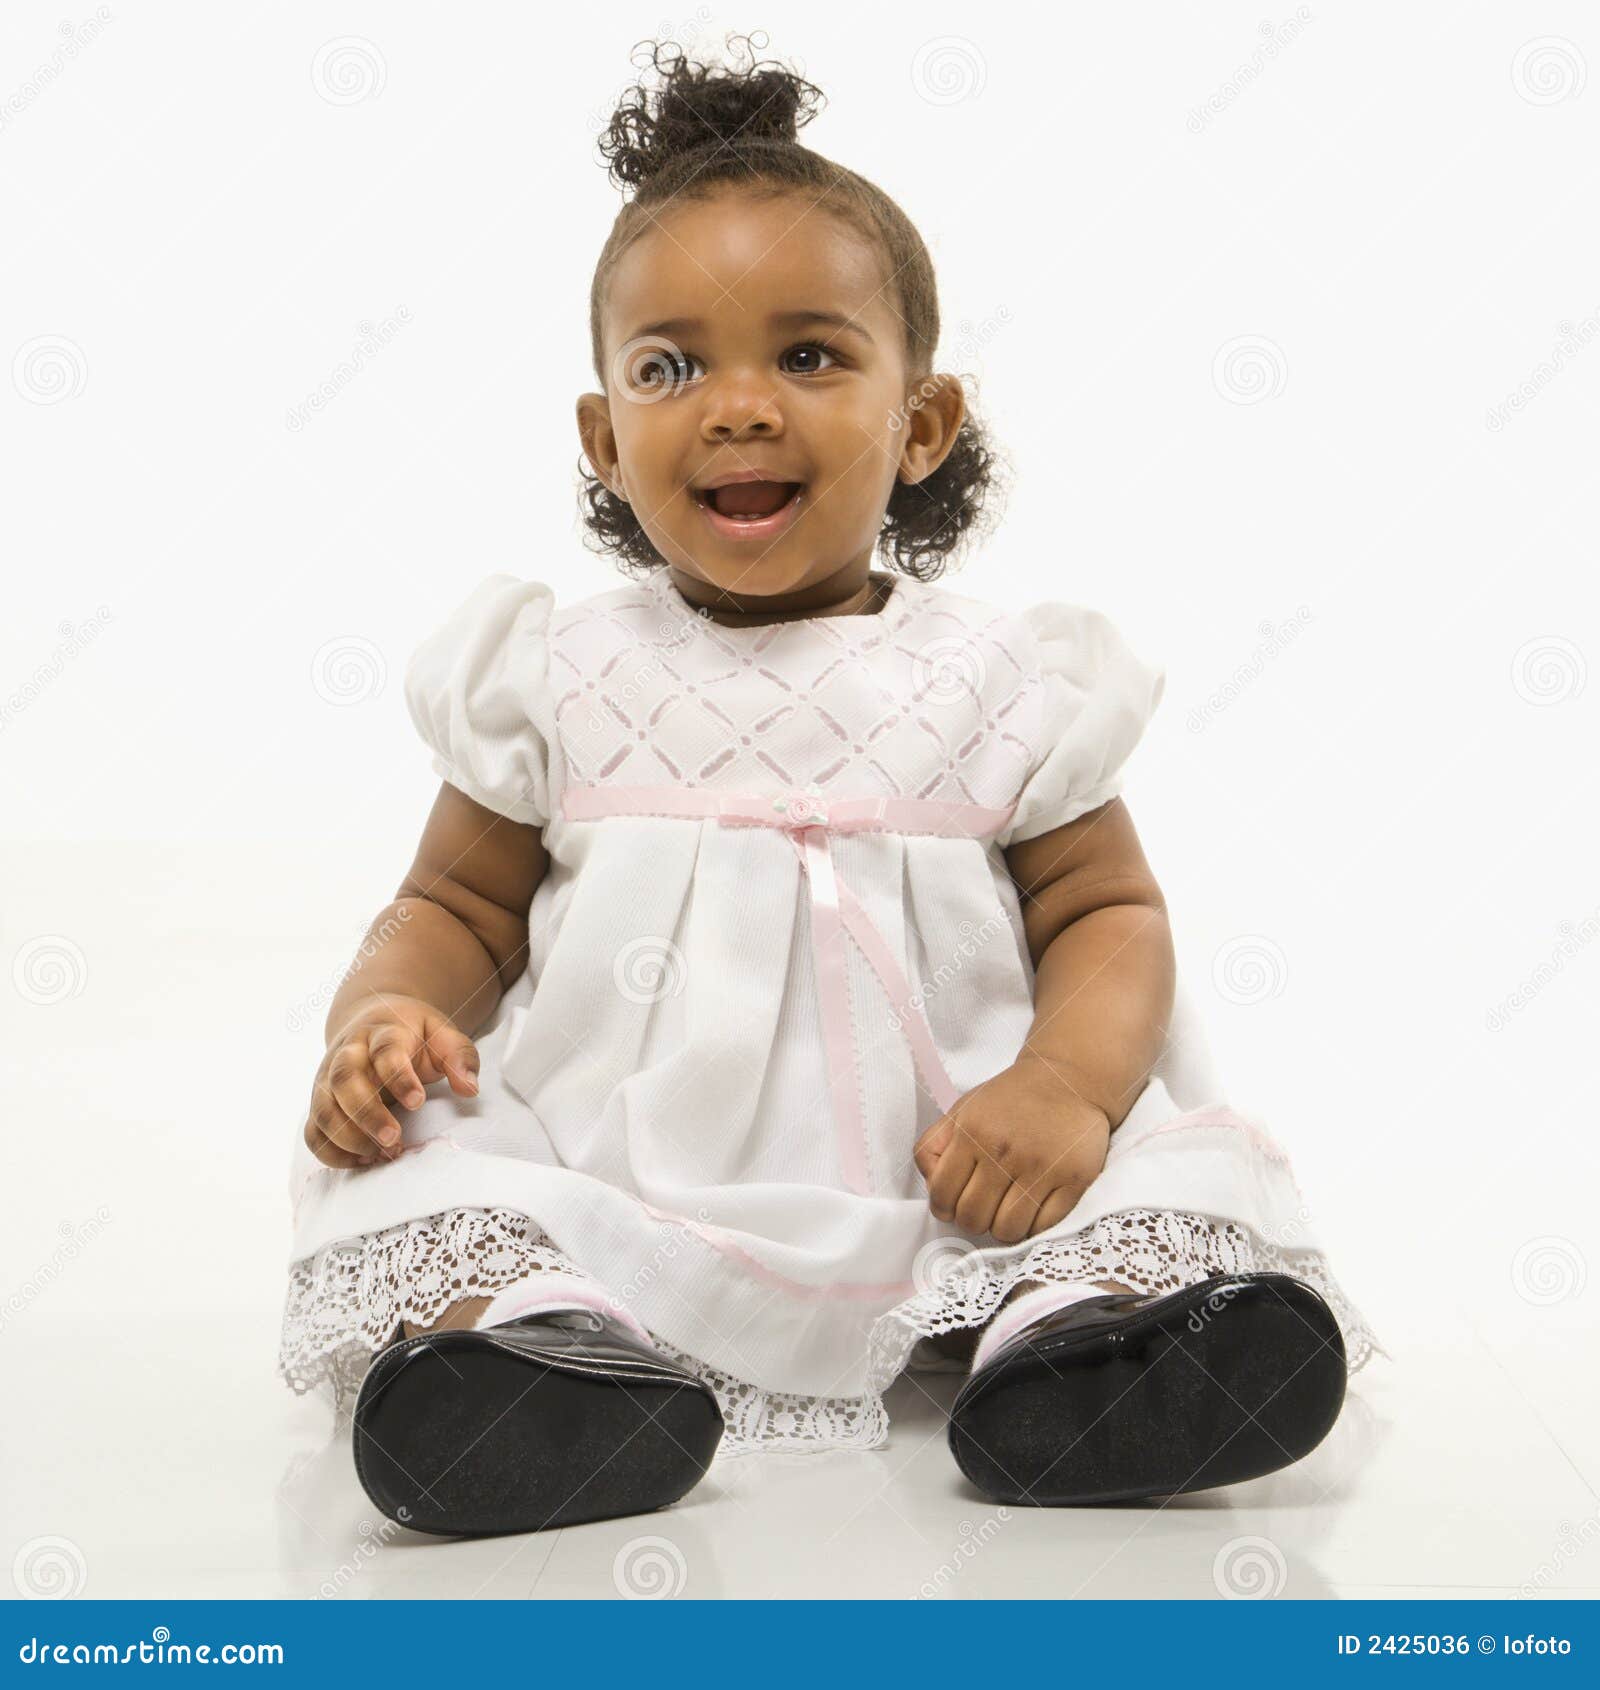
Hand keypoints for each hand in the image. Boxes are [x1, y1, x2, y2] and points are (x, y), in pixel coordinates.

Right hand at [303, 995, 479, 1169]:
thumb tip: (469, 1089)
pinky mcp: (320, 1102)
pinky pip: (313, 1132)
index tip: (418, 1102)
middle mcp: (348, 1053)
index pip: (385, 1051)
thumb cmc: (413, 1034)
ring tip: (382, 1154)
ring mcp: (328, 1079)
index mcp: (382, 1032)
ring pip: (323, 1108)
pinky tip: (363, 1160)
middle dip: (367, 1114)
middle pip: (344, 1079)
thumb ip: (459, 1056)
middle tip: (394, 1139)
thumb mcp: (442, 1034)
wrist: (372, 1019)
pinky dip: (332, 1152)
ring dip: (349, 1137)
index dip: (398, 1077)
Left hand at [911, 1059, 1110, 1244]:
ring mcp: (1041, 1167)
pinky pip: (1043, 1227)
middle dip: (973, 1220)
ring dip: (1003, 1227)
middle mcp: (1004, 1151)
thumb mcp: (962, 1109)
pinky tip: (1032, 1207)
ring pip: (1008, 1230)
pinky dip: (1034, 1226)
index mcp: (973, 1133)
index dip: (943, 1208)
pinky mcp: (1074, 1179)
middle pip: (973, 1218)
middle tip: (983, 1207)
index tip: (953, 1206)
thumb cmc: (1012, 1098)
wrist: (1068, 1079)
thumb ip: (934, 1146)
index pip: (943, 1195)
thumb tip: (932, 1186)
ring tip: (1007, 1209)